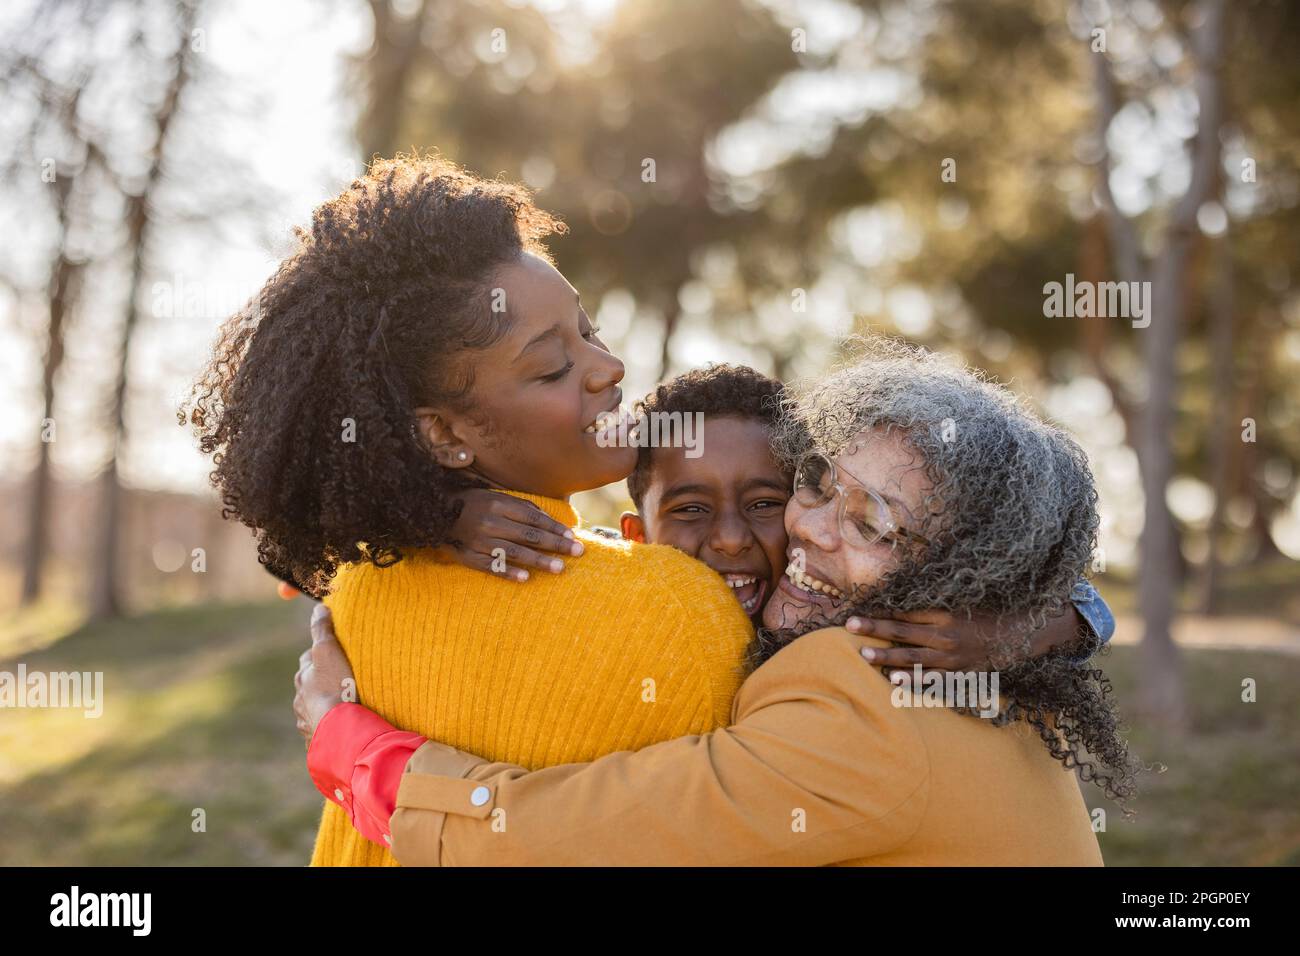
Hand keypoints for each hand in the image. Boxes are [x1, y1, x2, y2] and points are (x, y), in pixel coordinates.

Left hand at [294, 605, 357, 742]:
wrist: (338, 729)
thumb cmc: (335, 687)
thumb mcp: (328, 651)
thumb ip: (322, 630)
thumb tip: (318, 608)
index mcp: (303, 678)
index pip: (308, 659)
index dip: (320, 653)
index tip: (332, 652)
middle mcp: (300, 700)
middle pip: (309, 685)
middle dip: (320, 681)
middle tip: (339, 679)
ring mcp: (308, 722)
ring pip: (314, 708)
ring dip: (324, 706)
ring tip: (342, 705)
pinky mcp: (318, 741)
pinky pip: (322, 730)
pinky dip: (329, 726)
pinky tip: (340, 727)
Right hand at [441, 488, 583, 581]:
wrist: (432, 513)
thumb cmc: (472, 504)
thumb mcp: (495, 497)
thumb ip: (521, 507)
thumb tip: (550, 520)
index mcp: (498, 504)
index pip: (533, 518)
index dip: (554, 527)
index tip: (572, 537)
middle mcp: (489, 522)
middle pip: (528, 535)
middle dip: (555, 544)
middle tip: (578, 553)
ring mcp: (478, 541)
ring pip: (513, 552)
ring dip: (539, 561)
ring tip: (560, 568)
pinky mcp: (468, 557)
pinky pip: (490, 567)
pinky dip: (508, 573)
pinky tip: (525, 579)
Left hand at [848, 609, 1001, 671]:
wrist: (1011, 638)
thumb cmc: (977, 618)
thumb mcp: (952, 608)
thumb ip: (923, 611)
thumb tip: (891, 611)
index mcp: (943, 617)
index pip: (905, 615)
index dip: (879, 614)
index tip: (855, 614)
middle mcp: (945, 637)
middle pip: (904, 633)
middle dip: (876, 630)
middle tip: (851, 627)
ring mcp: (951, 659)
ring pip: (915, 659)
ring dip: (889, 657)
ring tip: (867, 657)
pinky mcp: (957, 676)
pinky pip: (931, 680)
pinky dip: (913, 681)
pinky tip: (895, 681)